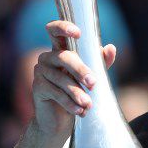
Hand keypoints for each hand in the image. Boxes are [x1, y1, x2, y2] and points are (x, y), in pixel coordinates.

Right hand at [32, 20, 115, 136]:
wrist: (60, 119)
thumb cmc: (77, 92)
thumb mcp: (91, 76)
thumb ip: (100, 62)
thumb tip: (110, 48)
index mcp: (61, 49)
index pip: (56, 30)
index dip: (64, 27)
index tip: (78, 33)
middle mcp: (48, 57)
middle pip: (64, 57)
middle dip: (80, 70)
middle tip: (93, 84)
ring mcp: (40, 71)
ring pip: (61, 78)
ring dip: (77, 92)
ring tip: (88, 104)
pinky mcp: (37, 87)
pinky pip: (55, 92)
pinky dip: (69, 103)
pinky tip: (80, 111)